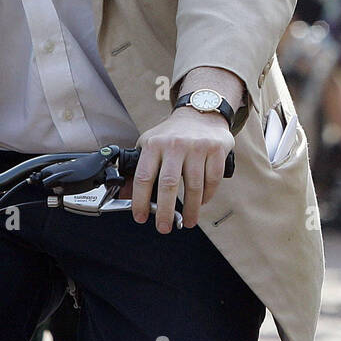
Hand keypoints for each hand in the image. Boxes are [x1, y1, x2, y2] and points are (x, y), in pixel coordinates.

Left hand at [131, 106, 233, 232]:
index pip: (143, 177)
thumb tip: (124, 194)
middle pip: (168, 184)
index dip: (140, 201)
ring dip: (190, 209)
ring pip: (194, 186)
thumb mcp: (150, 145)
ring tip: (187, 221)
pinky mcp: (216, 149)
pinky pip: (212, 179)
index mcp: (154, 144)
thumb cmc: (172, 134)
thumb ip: (139, 168)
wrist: (200, 112)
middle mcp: (175, 144)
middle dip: (165, 211)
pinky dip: (207, 195)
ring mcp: (197, 147)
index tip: (141, 217)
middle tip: (164, 228)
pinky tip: (202, 202)